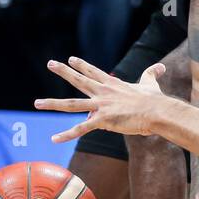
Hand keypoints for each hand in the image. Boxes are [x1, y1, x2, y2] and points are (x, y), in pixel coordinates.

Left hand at [35, 58, 165, 141]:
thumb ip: (152, 74)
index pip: (94, 72)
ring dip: (52, 104)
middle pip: (79, 80)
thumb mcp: (151, 83)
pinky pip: (81, 128)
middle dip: (63, 71)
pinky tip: (54, 138)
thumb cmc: (155, 99)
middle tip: (50, 63)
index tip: (71, 59)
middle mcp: (103, 92)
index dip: (82, 65)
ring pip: (71, 104)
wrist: (157, 111)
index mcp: (113, 85)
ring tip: (36, 103)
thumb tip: (161, 66)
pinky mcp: (102, 120)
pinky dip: (67, 134)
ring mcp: (101, 106)